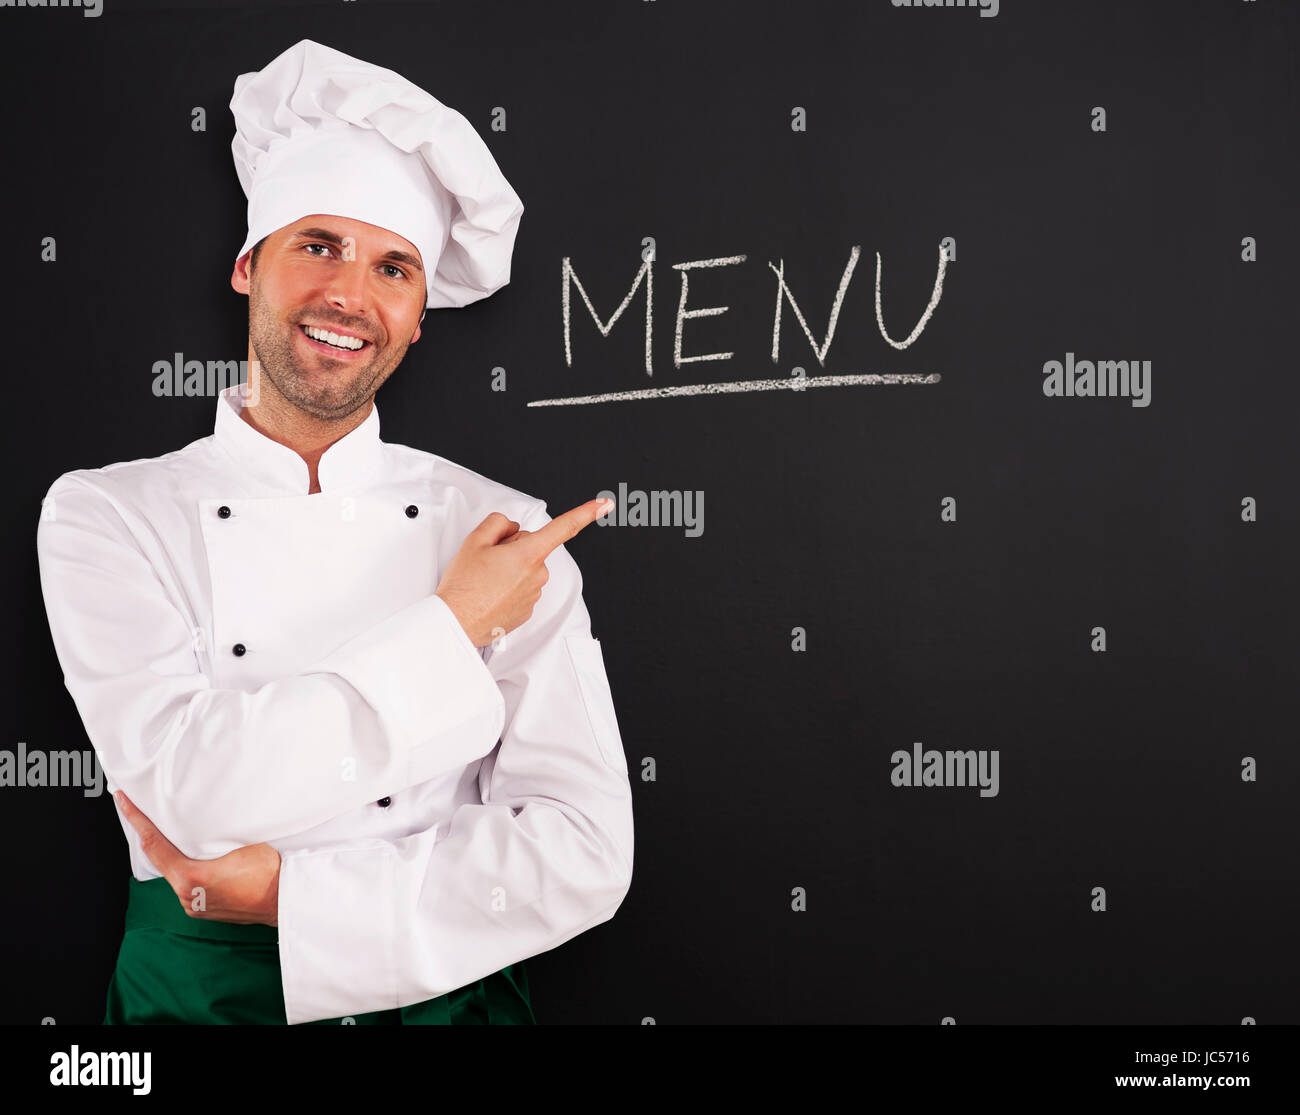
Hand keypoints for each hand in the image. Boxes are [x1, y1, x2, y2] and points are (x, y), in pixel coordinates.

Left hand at [115, 791, 280, 926]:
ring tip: (178, 833)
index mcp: (189, 877)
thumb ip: (211, 834)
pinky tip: (199, 858)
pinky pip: (189, 884)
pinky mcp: (204, 910)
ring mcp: (194, 906)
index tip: (122, 801)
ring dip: (175, 853)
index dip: (136, 820)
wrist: (286, 900)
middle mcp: (185, 895)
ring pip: (176, 872)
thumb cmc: (268, 871)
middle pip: (162, 858)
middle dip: (154, 834)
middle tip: (143, 811)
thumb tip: (202, 817)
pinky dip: (189, 868)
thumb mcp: (240, 841)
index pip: (154, 843)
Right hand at [435, 498, 612, 647]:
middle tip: (486, 562)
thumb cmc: (464, 587)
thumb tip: (510, 528)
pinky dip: (507, 587)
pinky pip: (521, 588)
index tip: (604, 505)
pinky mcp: (527, 610)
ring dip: (508, 569)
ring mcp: (534, 595)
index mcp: (529, 554)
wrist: (455, 623)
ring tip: (484, 580)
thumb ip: (498, 523)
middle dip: (512, 549)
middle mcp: (537, 575)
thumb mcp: (474, 541)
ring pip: (525, 569)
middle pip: (531, 548)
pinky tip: (489, 593)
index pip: (564, 527)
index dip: (586, 513)